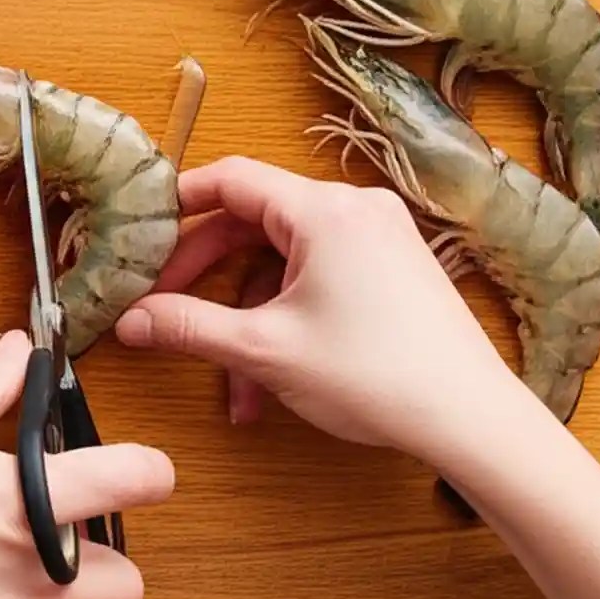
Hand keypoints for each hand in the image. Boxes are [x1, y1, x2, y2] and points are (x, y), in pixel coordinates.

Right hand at [0, 331, 173, 598]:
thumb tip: (15, 355)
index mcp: (16, 505)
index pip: (136, 480)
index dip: (147, 468)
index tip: (137, 466)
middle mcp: (27, 578)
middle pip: (129, 582)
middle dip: (107, 558)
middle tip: (62, 530)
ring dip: (67, 594)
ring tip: (13, 565)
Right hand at [114, 156, 519, 456]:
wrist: (470, 419)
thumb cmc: (375, 375)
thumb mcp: (264, 350)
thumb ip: (188, 326)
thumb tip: (129, 322)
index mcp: (323, 210)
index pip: (231, 179)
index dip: (179, 201)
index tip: (141, 228)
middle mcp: (354, 210)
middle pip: (254, 222)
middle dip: (206, 275)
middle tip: (165, 309)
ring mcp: (379, 238)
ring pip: (284, 262)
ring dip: (247, 316)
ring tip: (232, 384)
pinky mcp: (393, 268)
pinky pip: (318, 278)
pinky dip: (285, 318)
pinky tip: (268, 379)